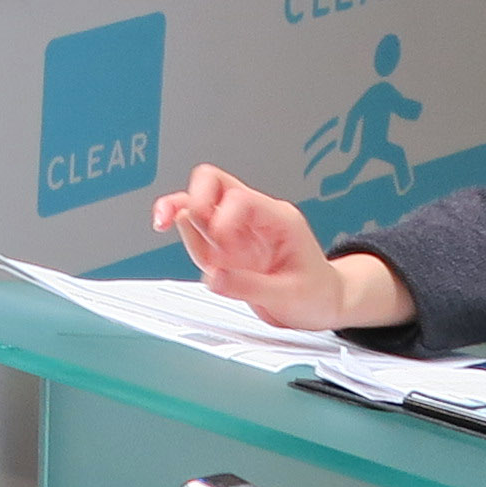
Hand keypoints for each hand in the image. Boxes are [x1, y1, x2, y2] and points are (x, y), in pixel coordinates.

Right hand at [149, 167, 413, 335]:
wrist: (323, 304)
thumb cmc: (315, 294)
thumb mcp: (288, 295)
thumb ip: (249, 286)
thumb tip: (212, 277)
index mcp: (277, 218)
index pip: (239, 199)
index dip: (221, 219)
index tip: (222, 247)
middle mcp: (253, 217)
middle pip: (214, 182)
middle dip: (193, 197)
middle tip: (179, 220)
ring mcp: (236, 231)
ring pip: (198, 202)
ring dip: (178, 209)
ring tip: (161, 224)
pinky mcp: (225, 249)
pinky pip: (196, 231)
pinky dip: (181, 231)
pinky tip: (170, 233)